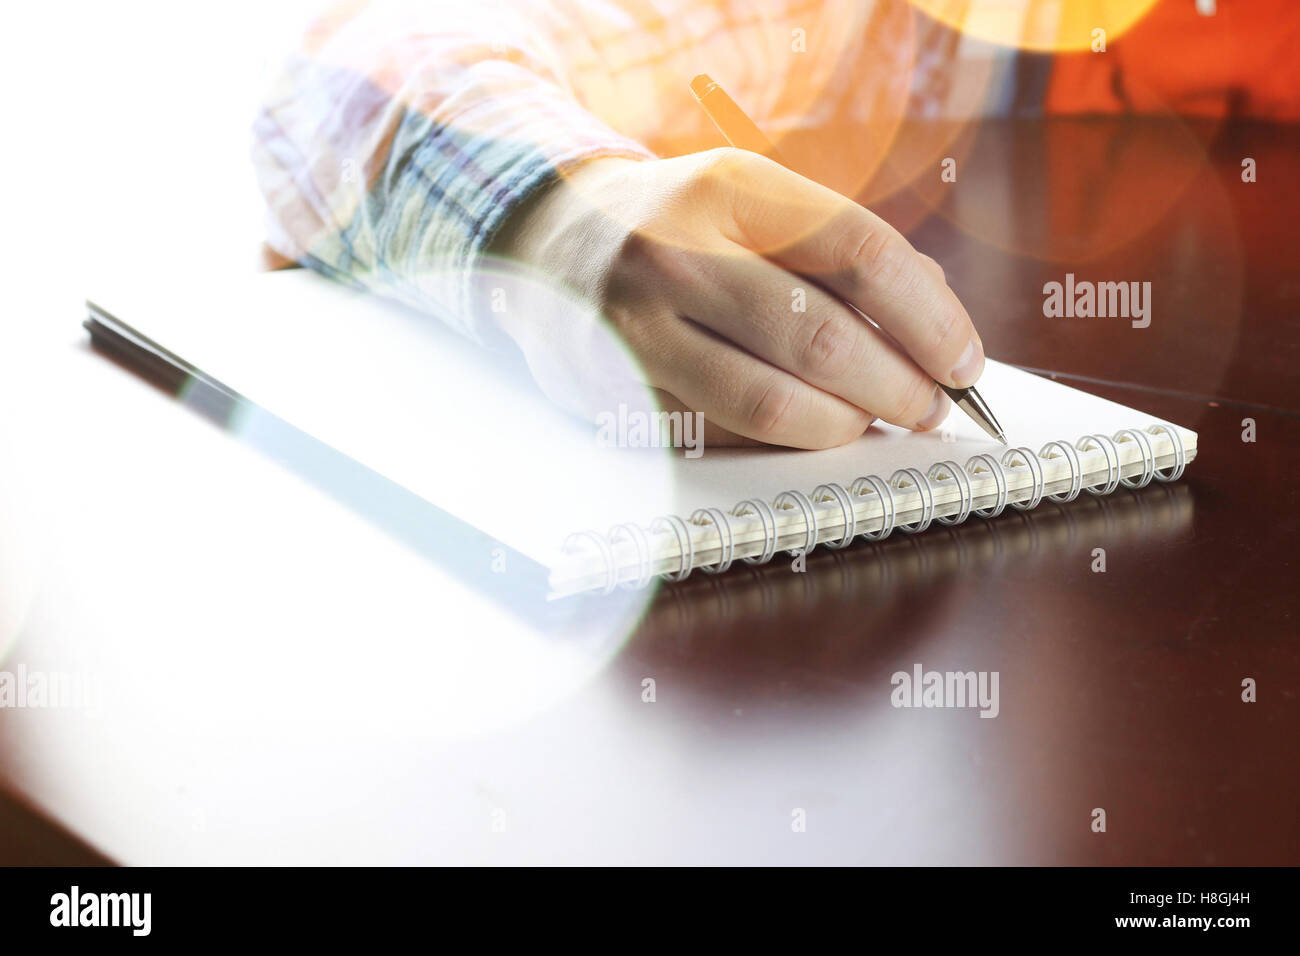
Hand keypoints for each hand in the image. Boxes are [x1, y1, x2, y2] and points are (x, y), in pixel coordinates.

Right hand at [488, 149, 984, 448]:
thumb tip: (935, 315)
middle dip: (901, 387)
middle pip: (824, 338)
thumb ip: (840, 248)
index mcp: (729, 188)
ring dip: (847, 425)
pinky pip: (726, 435)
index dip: (930, 318)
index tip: (963, 362)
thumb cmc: (680, 222)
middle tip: (930, 407)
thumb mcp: (754, 199)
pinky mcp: (618, 391)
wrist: (553, 239)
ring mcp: (637, 328)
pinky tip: (809, 429)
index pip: (861, 252)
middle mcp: (675, 252)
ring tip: (875, 421)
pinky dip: (784, 443)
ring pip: (774, 405)